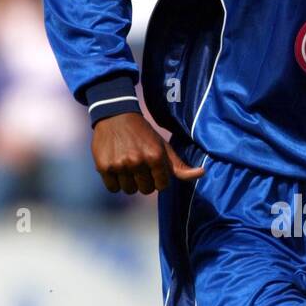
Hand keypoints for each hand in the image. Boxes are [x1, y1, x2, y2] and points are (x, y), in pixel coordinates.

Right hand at [91, 112, 205, 194]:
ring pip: (129, 190)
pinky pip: (113, 188)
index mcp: (155, 156)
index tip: (152, 166)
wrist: (115, 115)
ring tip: (127, 165)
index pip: (162, 186)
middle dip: (144, 181)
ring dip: (129, 182)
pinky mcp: (104, 167)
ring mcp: (119, 165)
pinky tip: (116, 167)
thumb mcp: (164, 147)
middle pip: (146, 190)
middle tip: (139, 165)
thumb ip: (181, 166)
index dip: (158, 178)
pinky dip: (115, 182)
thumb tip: (202, 173)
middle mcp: (137, 161)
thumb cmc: (144, 134)